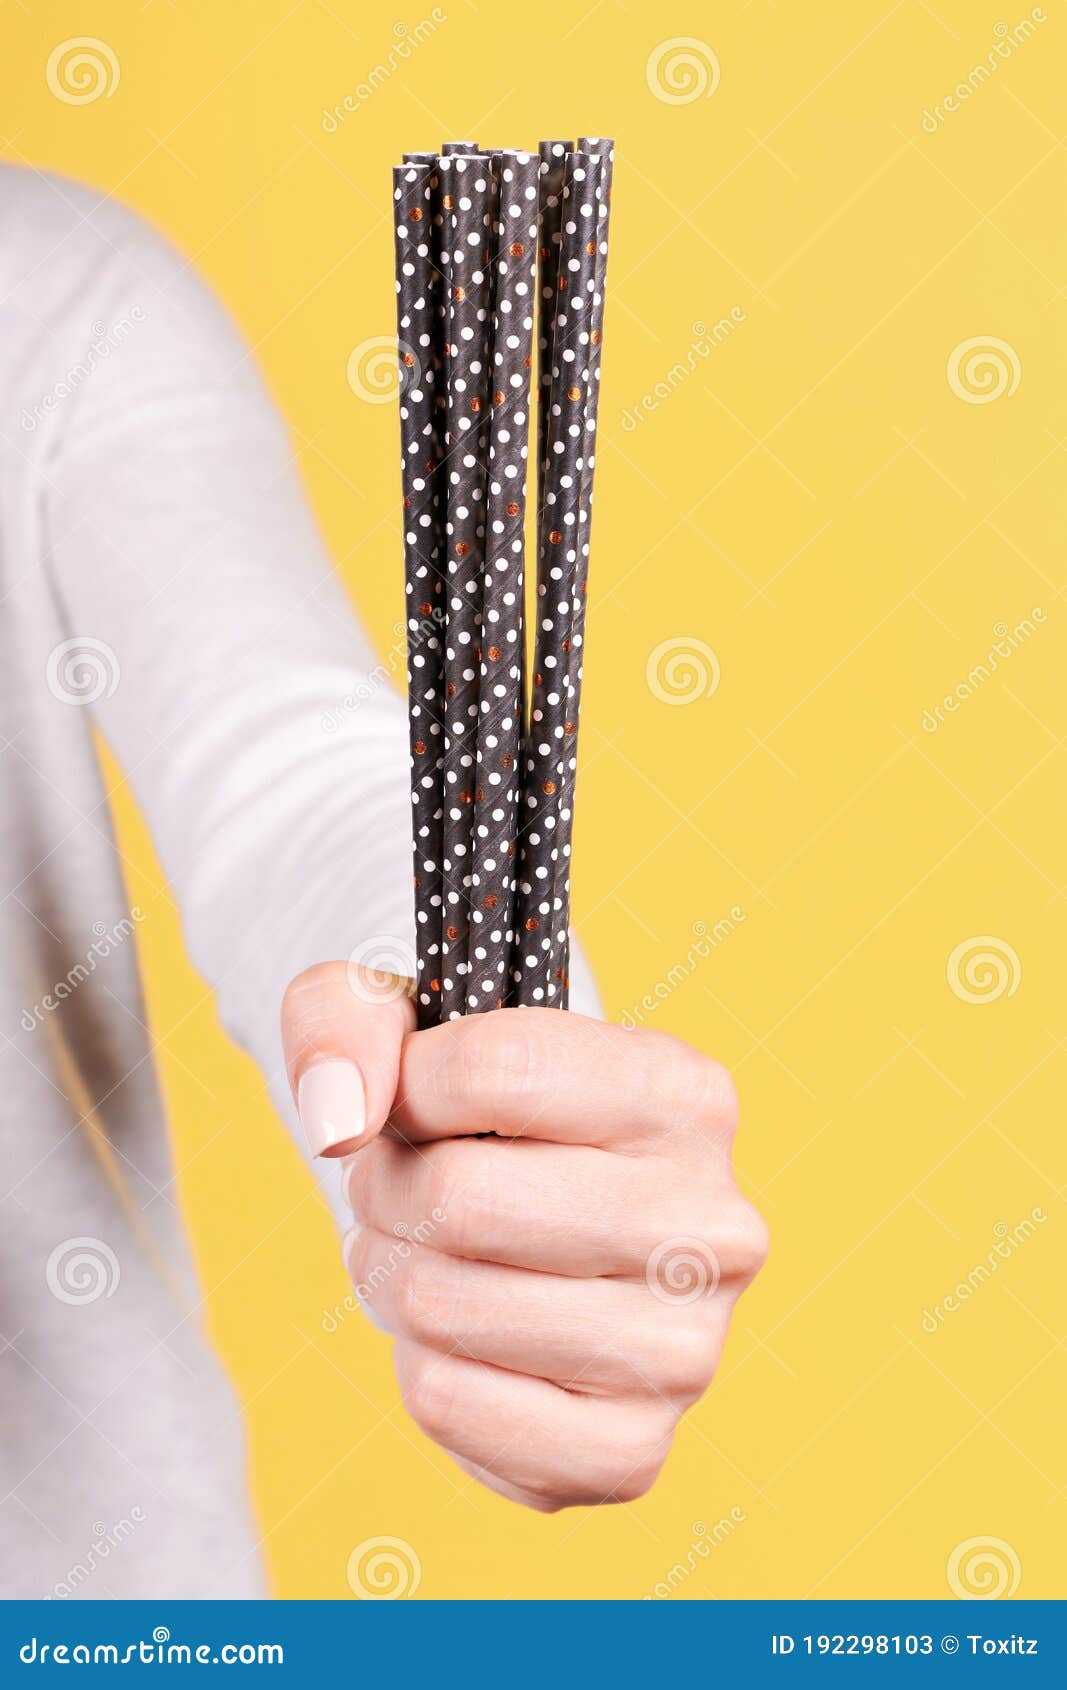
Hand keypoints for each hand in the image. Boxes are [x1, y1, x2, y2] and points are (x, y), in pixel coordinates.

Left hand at [281, 964, 766, 1511]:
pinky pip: (447, 1403)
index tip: (411, 1098)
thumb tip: (336, 1121)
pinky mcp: (628, 1450)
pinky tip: (461, 1334)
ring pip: (441, 1303)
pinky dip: (419, 1364)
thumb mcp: (406, 1018)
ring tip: (426, 1252)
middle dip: (388, 1188)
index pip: (498, 1068)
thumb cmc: (470, 1113)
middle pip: (461, 1197)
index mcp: (685, 1096)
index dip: (408, 1085)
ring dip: (392, 1276)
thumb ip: (346, 1019)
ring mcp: (682, 1350)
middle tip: (403, 1186)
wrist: (533, 1227)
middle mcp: (712, 1225)